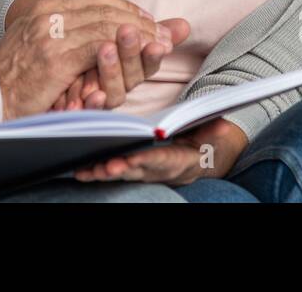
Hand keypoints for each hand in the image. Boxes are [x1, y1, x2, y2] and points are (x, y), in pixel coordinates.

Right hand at [0, 0, 184, 119]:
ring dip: (138, 34)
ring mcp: (52, 34)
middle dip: (139, 18)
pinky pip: (98, 47)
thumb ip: (57, 5)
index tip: (146, 18)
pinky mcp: (57, 58)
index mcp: (44, 5)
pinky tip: (138, 56)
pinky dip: (123, 50)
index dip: (124, 6)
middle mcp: (48, 14)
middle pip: (105, 8)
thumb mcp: (30, 29)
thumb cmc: (11, 69)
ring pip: (106, 25)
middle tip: (164, 31)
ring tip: (160, 44)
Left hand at [72, 118, 247, 186]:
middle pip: (138, 171)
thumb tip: (222, 127)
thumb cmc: (206, 139)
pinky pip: (113, 171)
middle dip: (122, 169)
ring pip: (122, 174)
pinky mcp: (132, 170)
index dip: (148, 161)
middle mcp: (160, 170)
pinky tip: (78, 170)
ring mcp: (145, 172)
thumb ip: (215, 129)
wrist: (202, 157)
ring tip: (85, 170)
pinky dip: (95, 172)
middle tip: (105, 166)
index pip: (164, 160)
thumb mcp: (214, 133)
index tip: (133, 159)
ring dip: (103, 173)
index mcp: (181, 160)